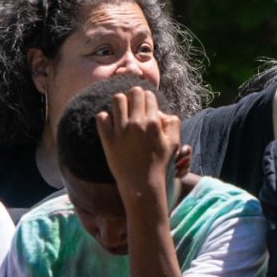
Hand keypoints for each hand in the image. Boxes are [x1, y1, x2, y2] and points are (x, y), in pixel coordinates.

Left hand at [97, 82, 179, 201]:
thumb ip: (173, 124)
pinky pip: (102, 116)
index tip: (146, 106)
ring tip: (122, 112)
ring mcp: (121, 130)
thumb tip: (163, 112)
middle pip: (133, 92)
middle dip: (134, 96)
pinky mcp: (108, 139)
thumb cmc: (159, 164)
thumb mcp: (174, 144)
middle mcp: (137, 123)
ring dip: (120, 102)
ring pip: (117, 99)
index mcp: (153, 122)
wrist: (142, 184)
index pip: (148, 95)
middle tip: (134, 106)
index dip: (148, 98)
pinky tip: (111, 124)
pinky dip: (106, 118)